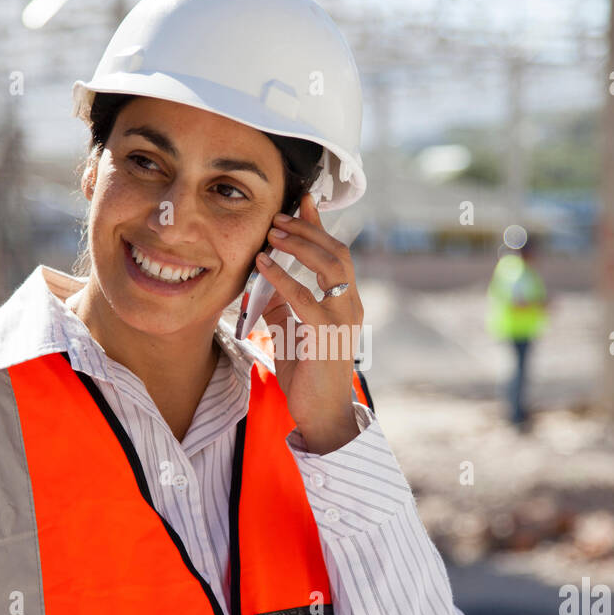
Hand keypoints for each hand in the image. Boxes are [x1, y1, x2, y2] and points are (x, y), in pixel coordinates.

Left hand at [252, 192, 362, 454]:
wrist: (322, 414)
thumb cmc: (308, 376)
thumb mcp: (292, 333)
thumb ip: (283, 307)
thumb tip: (265, 282)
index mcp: (345, 303)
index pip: (337, 254)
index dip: (319, 225)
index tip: (303, 201)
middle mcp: (350, 306)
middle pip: (337, 252)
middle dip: (308, 229)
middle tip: (279, 216)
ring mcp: (342, 319)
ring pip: (331, 266)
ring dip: (300, 245)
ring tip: (273, 233)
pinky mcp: (327, 334)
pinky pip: (304, 297)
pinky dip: (283, 277)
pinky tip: (263, 265)